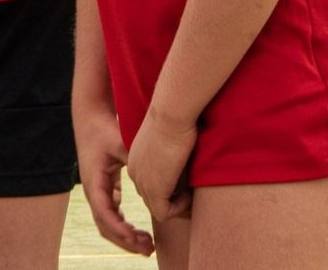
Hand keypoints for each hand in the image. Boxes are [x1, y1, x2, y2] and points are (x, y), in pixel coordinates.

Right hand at [74, 102, 154, 256]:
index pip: (104, 214)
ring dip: (124, 235)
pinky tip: (135, 229)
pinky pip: (110, 212)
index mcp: (93, 181)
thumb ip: (134, 161)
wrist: (90, 113)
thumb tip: (152, 181)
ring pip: (107, 222)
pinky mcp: (102, 185)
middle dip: (125, 241)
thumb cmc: (104, 126)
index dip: (119, 230)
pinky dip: (121, 224)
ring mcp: (96, 188)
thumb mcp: (120, 142)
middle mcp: (92, 189)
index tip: (137, 239)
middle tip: (149, 249)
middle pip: (105, 225)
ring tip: (147, 244)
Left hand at [126, 106, 196, 225]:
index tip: (186, 180)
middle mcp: (135, 170)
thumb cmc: (175, 120)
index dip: (168, 187)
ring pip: (157, 207)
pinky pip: (164, 213)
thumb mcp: (168, 141)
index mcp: (136, 158)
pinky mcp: (154, 190)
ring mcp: (142, 181)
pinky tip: (190, 193)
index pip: (149, 183)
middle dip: (171, 198)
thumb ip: (169, 157)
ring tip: (192, 191)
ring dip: (177, 204)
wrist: (171, 114)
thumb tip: (184, 171)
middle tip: (190, 189)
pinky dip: (180, 208)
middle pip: (151, 197)